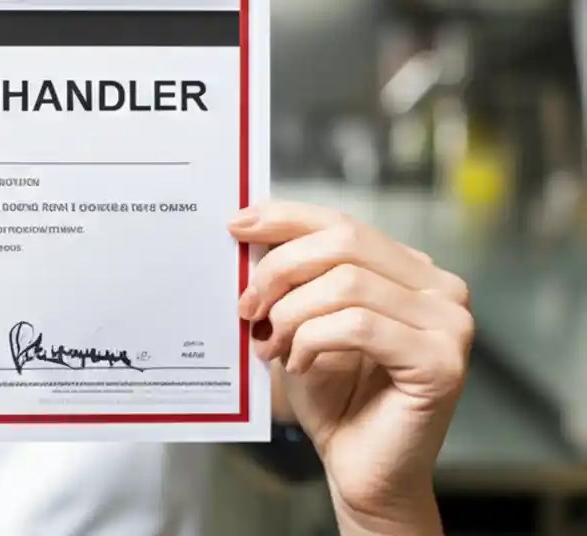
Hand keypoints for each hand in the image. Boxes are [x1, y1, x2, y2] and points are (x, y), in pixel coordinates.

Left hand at [229, 201, 472, 534]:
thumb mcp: (302, 321)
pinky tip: (300, 364)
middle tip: (247, 306)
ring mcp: (450, 324)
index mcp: (411, 271)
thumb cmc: (334, 397)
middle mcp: (441, 289)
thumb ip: (292, 277)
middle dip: (281, 268)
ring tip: (271, 345)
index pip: (343, 224)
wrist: (360, 468)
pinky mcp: (442, 362)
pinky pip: (357, 326)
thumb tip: (249, 228)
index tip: (237, 224)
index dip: (286, 218)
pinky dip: (313, 341)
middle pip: (345, 242)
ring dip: (292, 314)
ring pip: (347, 284)